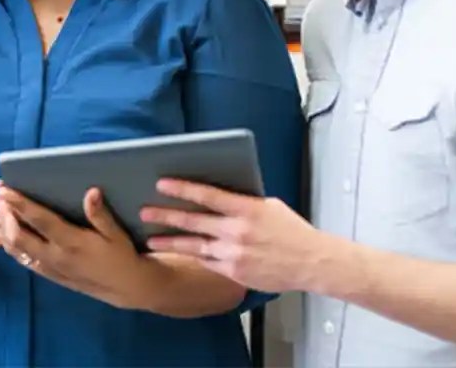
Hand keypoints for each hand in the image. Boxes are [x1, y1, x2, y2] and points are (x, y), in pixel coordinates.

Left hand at [0, 182, 147, 307]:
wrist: (125, 288)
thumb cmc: (121, 256)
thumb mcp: (116, 234)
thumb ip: (101, 215)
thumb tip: (91, 192)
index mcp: (71, 242)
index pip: (39, 220)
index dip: (20, 205)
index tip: (5, 190)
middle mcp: (56, 256)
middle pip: (19, 236)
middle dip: (5, 216)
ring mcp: (51, 268)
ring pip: (17, 251)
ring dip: (4, 231)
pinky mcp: (50, 275)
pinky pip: (24, 261)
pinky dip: (11, 247)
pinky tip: (6, 236)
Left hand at [140, 179, 334, 293]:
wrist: (311, 262)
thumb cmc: (291, 231)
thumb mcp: (269, 206)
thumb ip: (242, 202)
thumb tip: (216, 196)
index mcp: (246, 208)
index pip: (207, 195)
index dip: (182, 188)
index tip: (161, 183)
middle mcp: (237, 231)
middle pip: (194, 221)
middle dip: (166, 215)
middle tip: (144, 211)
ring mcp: (234, 253)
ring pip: (194, 245)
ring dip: (170, 242)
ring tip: (150, 240)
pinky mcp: (234, 272)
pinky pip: (207, 262)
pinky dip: (193, 257)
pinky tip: (178, 255)